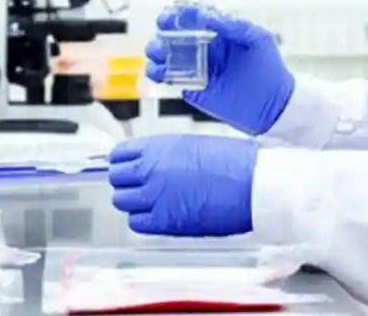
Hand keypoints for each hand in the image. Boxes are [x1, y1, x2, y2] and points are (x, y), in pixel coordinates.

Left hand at [109, 134, 255, 235]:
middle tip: (136, 185)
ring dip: (132, 201)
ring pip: (122, 201)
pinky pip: (137, 223)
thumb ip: (165, 153)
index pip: (119, 154)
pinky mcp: (164, 221)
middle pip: (116, 178)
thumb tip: (151, 161)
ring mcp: (154, 196)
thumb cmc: (233, 162)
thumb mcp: (192, 144)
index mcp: (157, 147)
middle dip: (125, 181)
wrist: (251, 184)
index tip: (125, 166)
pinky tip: (156, 215)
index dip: (122, 162)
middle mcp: (150, 170)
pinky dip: (142, 220)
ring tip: (148, 202)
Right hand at [145, 4, 293, 135]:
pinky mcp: (192, 87)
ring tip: (158, 53)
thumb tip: (209, 15)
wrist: (274, 107)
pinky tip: (158, 72)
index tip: (174, 14)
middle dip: (164, 30)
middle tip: (163, 30)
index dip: (180, 14)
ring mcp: (197, 67)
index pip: (194, 18)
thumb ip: (235, 26)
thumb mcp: (257, 40)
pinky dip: (158, 73)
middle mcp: (205, 48)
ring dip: (157, 50)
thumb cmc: (270, 70)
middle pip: (175, 33)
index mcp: (219, 32)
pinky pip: (169, 77)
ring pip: (167, 54)